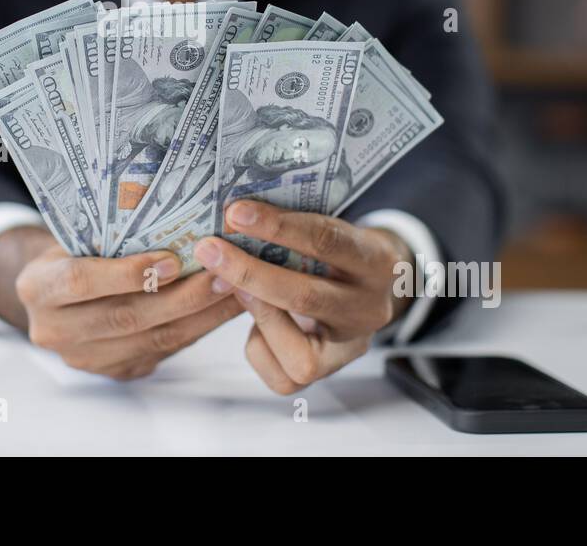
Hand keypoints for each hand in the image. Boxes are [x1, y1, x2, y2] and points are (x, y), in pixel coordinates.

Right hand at [13, 244, 243, 380]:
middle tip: (223, 273)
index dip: (127, 273)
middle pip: (125, 318)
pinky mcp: (115, 371)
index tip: (171, 259)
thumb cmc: (74, 251)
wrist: (57, 294)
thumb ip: (110, 233)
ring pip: (152, 340)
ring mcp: (85, 358)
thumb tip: (172, 210)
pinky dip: (197, 329)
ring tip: (235, 290)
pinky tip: (222, 310)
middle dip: (181, 297)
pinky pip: (163, 352)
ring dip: (200, 316)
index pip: (81, 282)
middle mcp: (55, 330)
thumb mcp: (75, 236)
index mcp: (38, 288)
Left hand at [193, 199, 413, 394]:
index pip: (327, 241)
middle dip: (249, 272)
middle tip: (209, 249)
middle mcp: (369, 309)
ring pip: (295, 347)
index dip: (278, 227)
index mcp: (377, 262)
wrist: (367, 292)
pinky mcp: (327, 373)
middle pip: (305, 297)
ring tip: (224, 281)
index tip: (236, 212)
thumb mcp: (330, 230)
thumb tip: (232, 221)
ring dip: (252, 309)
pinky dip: (258, 342)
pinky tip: (257, 320)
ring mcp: (351, 347)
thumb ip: (293, 227)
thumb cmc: (335, 252)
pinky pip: (282, 372)